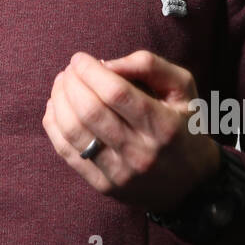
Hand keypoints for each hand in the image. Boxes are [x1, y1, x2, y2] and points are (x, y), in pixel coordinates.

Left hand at [42, 49, 220, 214]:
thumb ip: (149, 65)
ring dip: (59, 100)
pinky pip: (67, 152)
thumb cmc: (183, 125)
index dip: (90, 71)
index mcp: (164, 125)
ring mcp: (121, 173)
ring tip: (61, 83)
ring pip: (74, 131)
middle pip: (90, 111)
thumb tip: (106, 64)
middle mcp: (142, 152)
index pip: (116, 93)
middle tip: (69, 70)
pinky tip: (55, 107)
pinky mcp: (104, 185)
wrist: (191, 184)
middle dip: (71, 83)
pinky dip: (54, 125)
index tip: (80, 58)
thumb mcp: (182, 88)